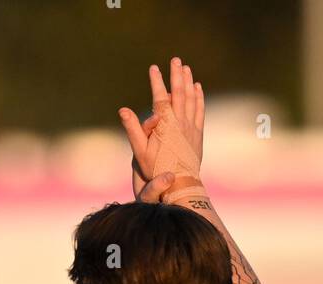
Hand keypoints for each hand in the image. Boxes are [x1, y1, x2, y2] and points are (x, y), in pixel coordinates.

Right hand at [120, 57, 205, 198]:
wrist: (180, 184)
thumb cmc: (156, 169)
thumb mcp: (140, 151)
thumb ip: (133, 129)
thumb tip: (123, 110)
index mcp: (165, 126)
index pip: (161, 98)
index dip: (157, 81)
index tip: (153, 67)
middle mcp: (180, 123)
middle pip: (180, 93)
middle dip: (177, 75)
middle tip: (176, 60)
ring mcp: (191, 127)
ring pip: (192, 99)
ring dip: (189, 82)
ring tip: (186, 68)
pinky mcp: (197, 133)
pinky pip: (199, 110)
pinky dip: (199, 97)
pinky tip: (197, 88)